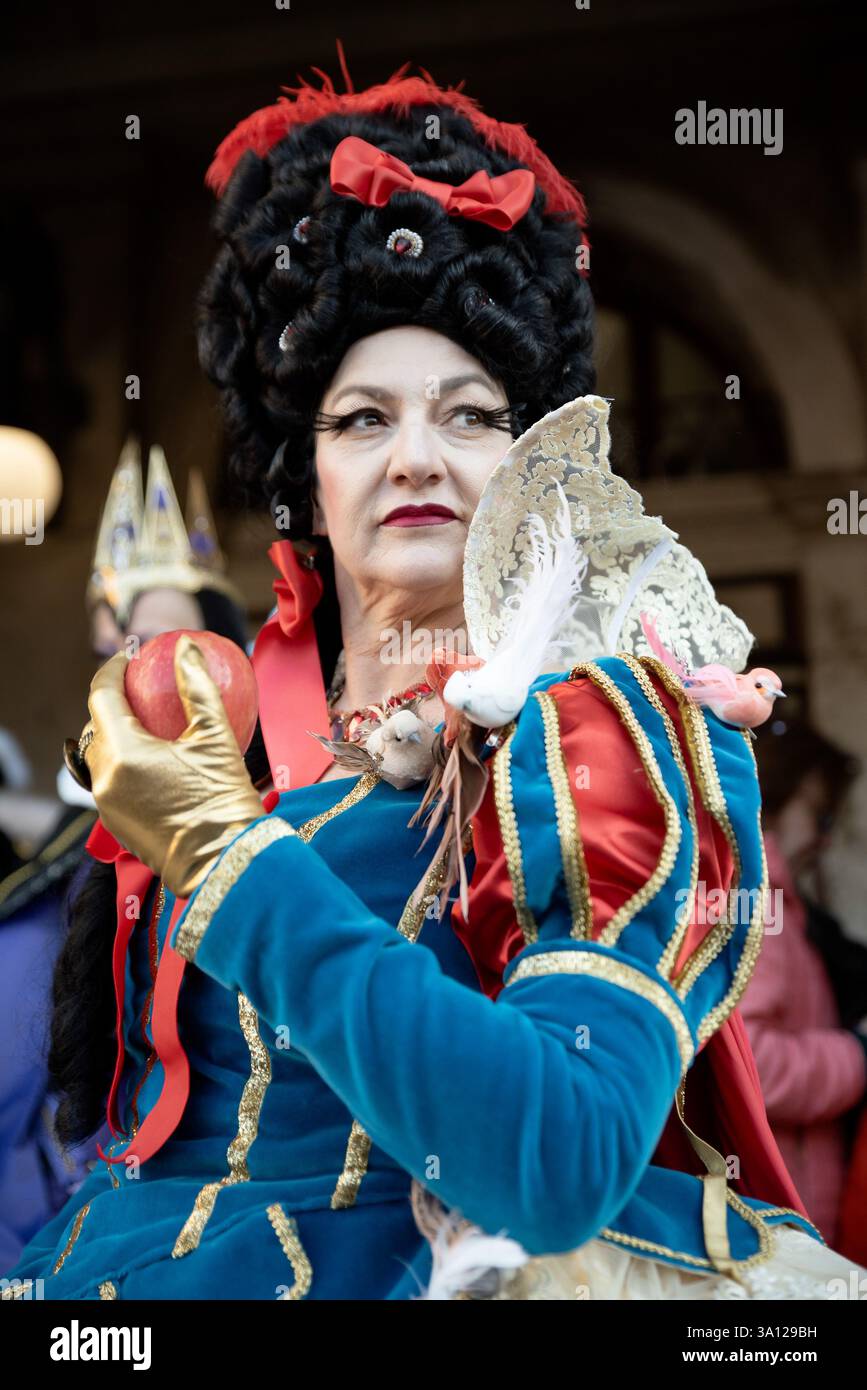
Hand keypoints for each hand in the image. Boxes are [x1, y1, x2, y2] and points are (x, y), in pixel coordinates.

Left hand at [81, 635, 263, 897]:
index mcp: (123, 752)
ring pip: (101, 754)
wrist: (224, 863)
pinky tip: (154, 758)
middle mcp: (105, 778)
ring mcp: (107, 804)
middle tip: (141, 685)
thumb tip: (186, 646)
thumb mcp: (216, 737)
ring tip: (148, 722)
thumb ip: (198, 687)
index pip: (102, 695)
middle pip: (96, 726)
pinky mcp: (116, 822)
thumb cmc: (224, 799)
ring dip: (117, 733)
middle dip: (113, 701)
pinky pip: (111, 779)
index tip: (132, 655)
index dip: (113, 669)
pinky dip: (124, 761)